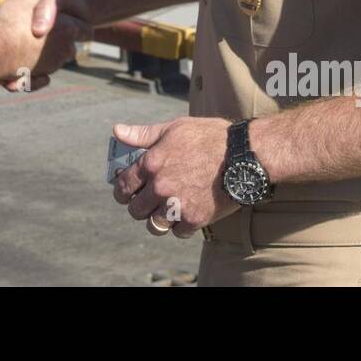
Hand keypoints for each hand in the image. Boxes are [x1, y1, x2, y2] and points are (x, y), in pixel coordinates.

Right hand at [0, 0, 92, 91]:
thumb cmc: (13, 21)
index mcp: (68, 28)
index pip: (86, 30)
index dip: (80, 26)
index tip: (74, 24)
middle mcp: (63, 50)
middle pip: (71, 50)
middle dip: (62, 45)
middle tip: (47, 36)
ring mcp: (49, 66)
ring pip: (54, 64)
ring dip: (46, 59)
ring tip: (30, 48)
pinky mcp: (33, 80)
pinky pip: (39, 80)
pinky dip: (34, 77)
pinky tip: (26, 68)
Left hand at [110, 117, 237, 237]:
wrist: (243, 155)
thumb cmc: (208, 137)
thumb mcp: (173, 128)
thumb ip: (142, 134)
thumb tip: (116, 130)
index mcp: (151, 164)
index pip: (122, 186)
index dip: (122, 191)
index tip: (126, 192)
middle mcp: (160, 187)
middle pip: (135, 210)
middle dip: (139, 207)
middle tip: (147, 203)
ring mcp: (177, 204)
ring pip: (154, 226)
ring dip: (157, 221)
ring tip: (164, 213)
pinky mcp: (195, 219)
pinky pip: (178, 232)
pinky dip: (180, 227)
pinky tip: (185, 214)